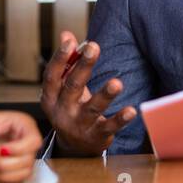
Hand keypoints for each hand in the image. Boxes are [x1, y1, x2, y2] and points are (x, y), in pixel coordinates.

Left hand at [0, 108, 41, 182]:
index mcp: (24, 123)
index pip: (34, 140)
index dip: (19, 148)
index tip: (1, 150)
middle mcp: (28, 139)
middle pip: (29, 159)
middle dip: (7, 163)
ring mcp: (26, 154)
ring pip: (25, 171)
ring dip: (5, 172)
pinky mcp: (21, 166)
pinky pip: (19, 178)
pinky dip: (5, 177)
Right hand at [40, 31, 136, 155]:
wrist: (75, 148)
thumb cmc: (71, 108)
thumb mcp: (64, 88)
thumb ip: (67, 62)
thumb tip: (66, 34)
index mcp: (51, 97)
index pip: (52, 76)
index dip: (60, 58)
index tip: (71, 42)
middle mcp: (62, 111)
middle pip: (72, 87)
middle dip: (83, 66)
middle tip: (93, 47)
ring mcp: (79, 125)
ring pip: (92, 108)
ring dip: (105, 95)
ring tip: (117, 83)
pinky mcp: (96, 136)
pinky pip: (109, 127)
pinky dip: (120, 119)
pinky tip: (132, 110)